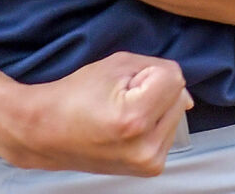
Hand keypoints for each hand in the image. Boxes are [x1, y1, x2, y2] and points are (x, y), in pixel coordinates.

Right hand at [0, 52, 192, 173]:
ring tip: (123, 113)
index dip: (149, 72)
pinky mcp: (149, 169)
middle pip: (179, 97)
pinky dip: (154, 124)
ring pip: (177, 115)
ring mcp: (148, 162)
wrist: (48, 132)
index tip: (123, 83)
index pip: (174, 78)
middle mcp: (145, 147)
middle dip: (156, 90)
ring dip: (157, 108)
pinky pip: (168, 133)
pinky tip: (129, 127)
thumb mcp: (115, 66)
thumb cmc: (75, 96)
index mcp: (135, 118)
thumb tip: (185, 93)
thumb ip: (158, 69)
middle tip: (121, 97)